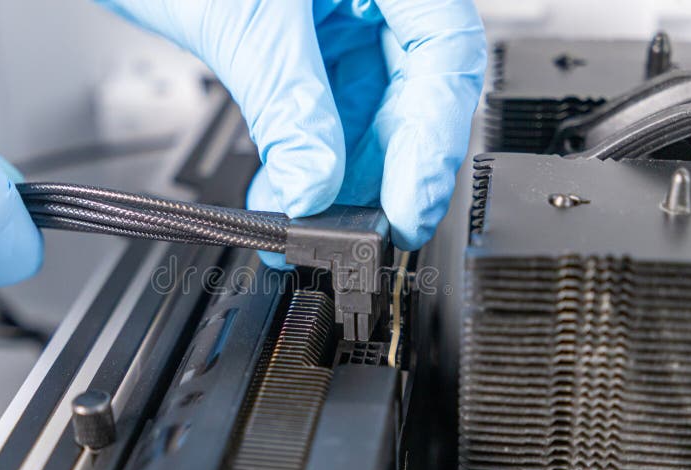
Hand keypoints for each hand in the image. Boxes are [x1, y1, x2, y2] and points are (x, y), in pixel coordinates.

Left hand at [96, 0, 485, 264]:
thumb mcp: (244, 20)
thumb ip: (286, 104)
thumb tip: (312, 188)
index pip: (446, 50)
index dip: (433, 138)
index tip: (407, 207)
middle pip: (415, 90)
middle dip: (385, 169)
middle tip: (361, 228)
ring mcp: (348, 16)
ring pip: (372, 109)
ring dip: (342, 174)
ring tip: (311, 219)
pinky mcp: (314, 43)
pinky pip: (330, 108)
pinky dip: (311, 155)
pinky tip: (290, 191)